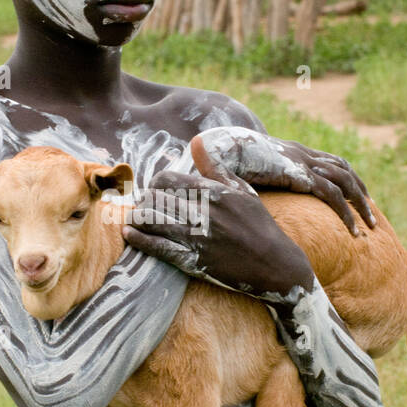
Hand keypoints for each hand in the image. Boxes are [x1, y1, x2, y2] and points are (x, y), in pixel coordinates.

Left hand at [122, 169, 314, 299]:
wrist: (275, 265)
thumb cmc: (259, 225)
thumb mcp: (242, 191)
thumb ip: (216, 167)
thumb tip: (196, 141)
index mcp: (214, 192)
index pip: (167, 179)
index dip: (155, 185)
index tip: (156, 193)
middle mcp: (204, 212)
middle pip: (155, 199)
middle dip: (144, 202)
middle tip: (144, 208)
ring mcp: (198, 237)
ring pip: (152, 221)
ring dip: (138, 219)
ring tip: (135, 220)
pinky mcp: (194, 261)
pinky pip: (158, 247)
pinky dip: (139, 239)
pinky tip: (131, 234)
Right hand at [191, 127, 375, 236]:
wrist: (216, 147)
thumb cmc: (220, 160)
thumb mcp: (239, 172)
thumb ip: (248, 183)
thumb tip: (245, 203)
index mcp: (290, 151)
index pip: (327, 160)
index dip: (343, 177)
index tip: (352, 198)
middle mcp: (300, 153)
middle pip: (342, 167)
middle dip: (359, 190)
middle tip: (370, 214)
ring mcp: (301, 161)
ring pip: (345, 180)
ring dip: (361, 203)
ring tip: (370, 227)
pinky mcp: (299, 174)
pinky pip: (332, 193)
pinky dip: (346, 212)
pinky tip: (353, 231)